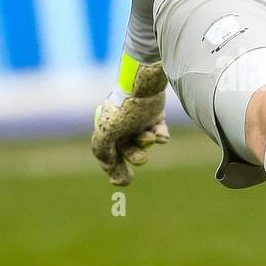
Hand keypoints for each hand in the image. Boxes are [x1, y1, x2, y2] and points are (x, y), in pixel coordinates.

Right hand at [91, 59, 168, 184]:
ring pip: (143, 140)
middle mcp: (120, 123)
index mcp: (105, 127)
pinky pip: (157, 130)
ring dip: (147, 142)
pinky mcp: (153, 113)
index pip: (108, 154)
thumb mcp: (108, 132)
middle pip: (127, 149)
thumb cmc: (125, 108)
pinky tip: (162, 137)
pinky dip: (160, 135)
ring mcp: (137, 118)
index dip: (115, 169)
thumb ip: (103, 151)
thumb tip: (107, 167)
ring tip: (151, 136)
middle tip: (142, 159)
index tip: (124, 182)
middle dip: (135, 156)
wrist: (144, 84)